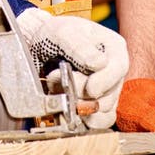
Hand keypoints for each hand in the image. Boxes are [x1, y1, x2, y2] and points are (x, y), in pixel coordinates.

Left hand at [17, 7, 128, 128]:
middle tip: (57, 79)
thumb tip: (100, 64)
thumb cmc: (51, 34)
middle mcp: (113, 71)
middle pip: (108, 94)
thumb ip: (80, 47)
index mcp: (113, 47)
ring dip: (76, 104)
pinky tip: (64, 106)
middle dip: (80, 92)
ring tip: (56, 87)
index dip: (105, 81)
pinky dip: (80, 119)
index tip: (90, 89)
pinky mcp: (95, 105)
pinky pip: (96, 122)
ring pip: (102, 110)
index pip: (118, 68)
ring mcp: (106, 90)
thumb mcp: (62, 33)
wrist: (35, 46)